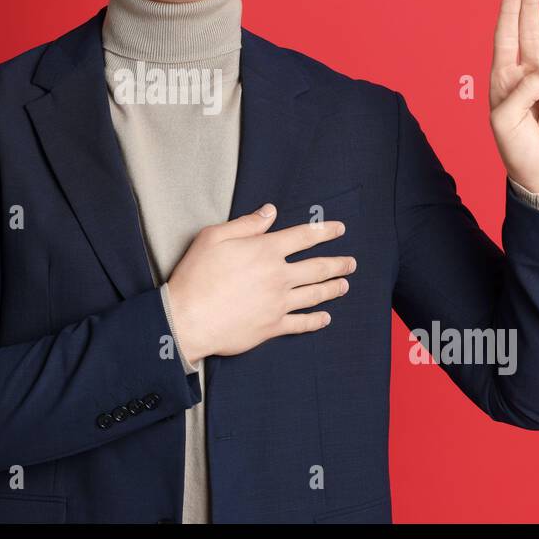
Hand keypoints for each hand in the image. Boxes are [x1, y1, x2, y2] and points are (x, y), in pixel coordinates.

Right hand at [165, 204, 356, 365]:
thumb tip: (270, 211)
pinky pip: (302, 323)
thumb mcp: (213, 237)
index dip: (324, 231)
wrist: (187, 318)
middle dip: (338, 264)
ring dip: (333, 288)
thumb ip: (246, 224)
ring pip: (315, 294)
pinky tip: (326, 318)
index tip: (339, 229)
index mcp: (265, 250)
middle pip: (317, 267)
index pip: (304, 236)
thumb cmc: (196, 275)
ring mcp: (278, 303)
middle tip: (351, 263)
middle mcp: (278, 276)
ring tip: (344, 285)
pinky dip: (316, 320)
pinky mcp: (272, 327)